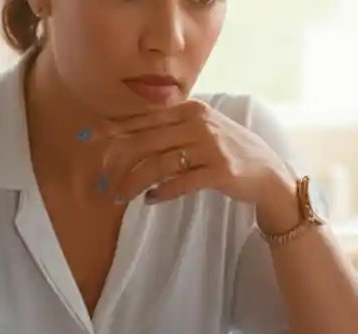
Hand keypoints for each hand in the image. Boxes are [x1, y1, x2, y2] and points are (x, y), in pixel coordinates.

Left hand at [93, 100, 300, 233]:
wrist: (268, 173)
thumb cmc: (229, 153)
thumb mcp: (202, 130)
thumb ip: (171, 128)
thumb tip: (127, 135)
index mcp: (190, 110)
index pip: (143, 118)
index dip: (113, 129)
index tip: (88, 138)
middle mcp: (198, 124)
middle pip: (145, 141)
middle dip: (118, 162)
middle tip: (103, 180)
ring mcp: (210, 147)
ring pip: (158, 164)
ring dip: (134, 183)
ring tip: (121, 196)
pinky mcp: (219, 171)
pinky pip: (181, 182)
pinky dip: (162, 192)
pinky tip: (150, 200)